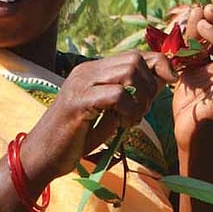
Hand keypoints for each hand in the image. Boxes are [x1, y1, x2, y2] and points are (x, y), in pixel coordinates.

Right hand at [20, 51, 177, 180]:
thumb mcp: (110, 114)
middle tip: (142, 112)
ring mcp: (80, 84)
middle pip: (135, 60)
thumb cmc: (76, 138)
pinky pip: (117, 96)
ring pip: (128, 72)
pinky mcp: (78, 103)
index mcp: (93, 71)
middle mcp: (86, 71)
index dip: (159, 64)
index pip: (135, 54)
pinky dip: (129, 111)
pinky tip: (123, 125)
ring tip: (132, 120)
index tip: (170, 81)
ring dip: (140, 98)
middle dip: (150, 86)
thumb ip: (131, 97)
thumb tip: (163, 80)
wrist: (42, 156)